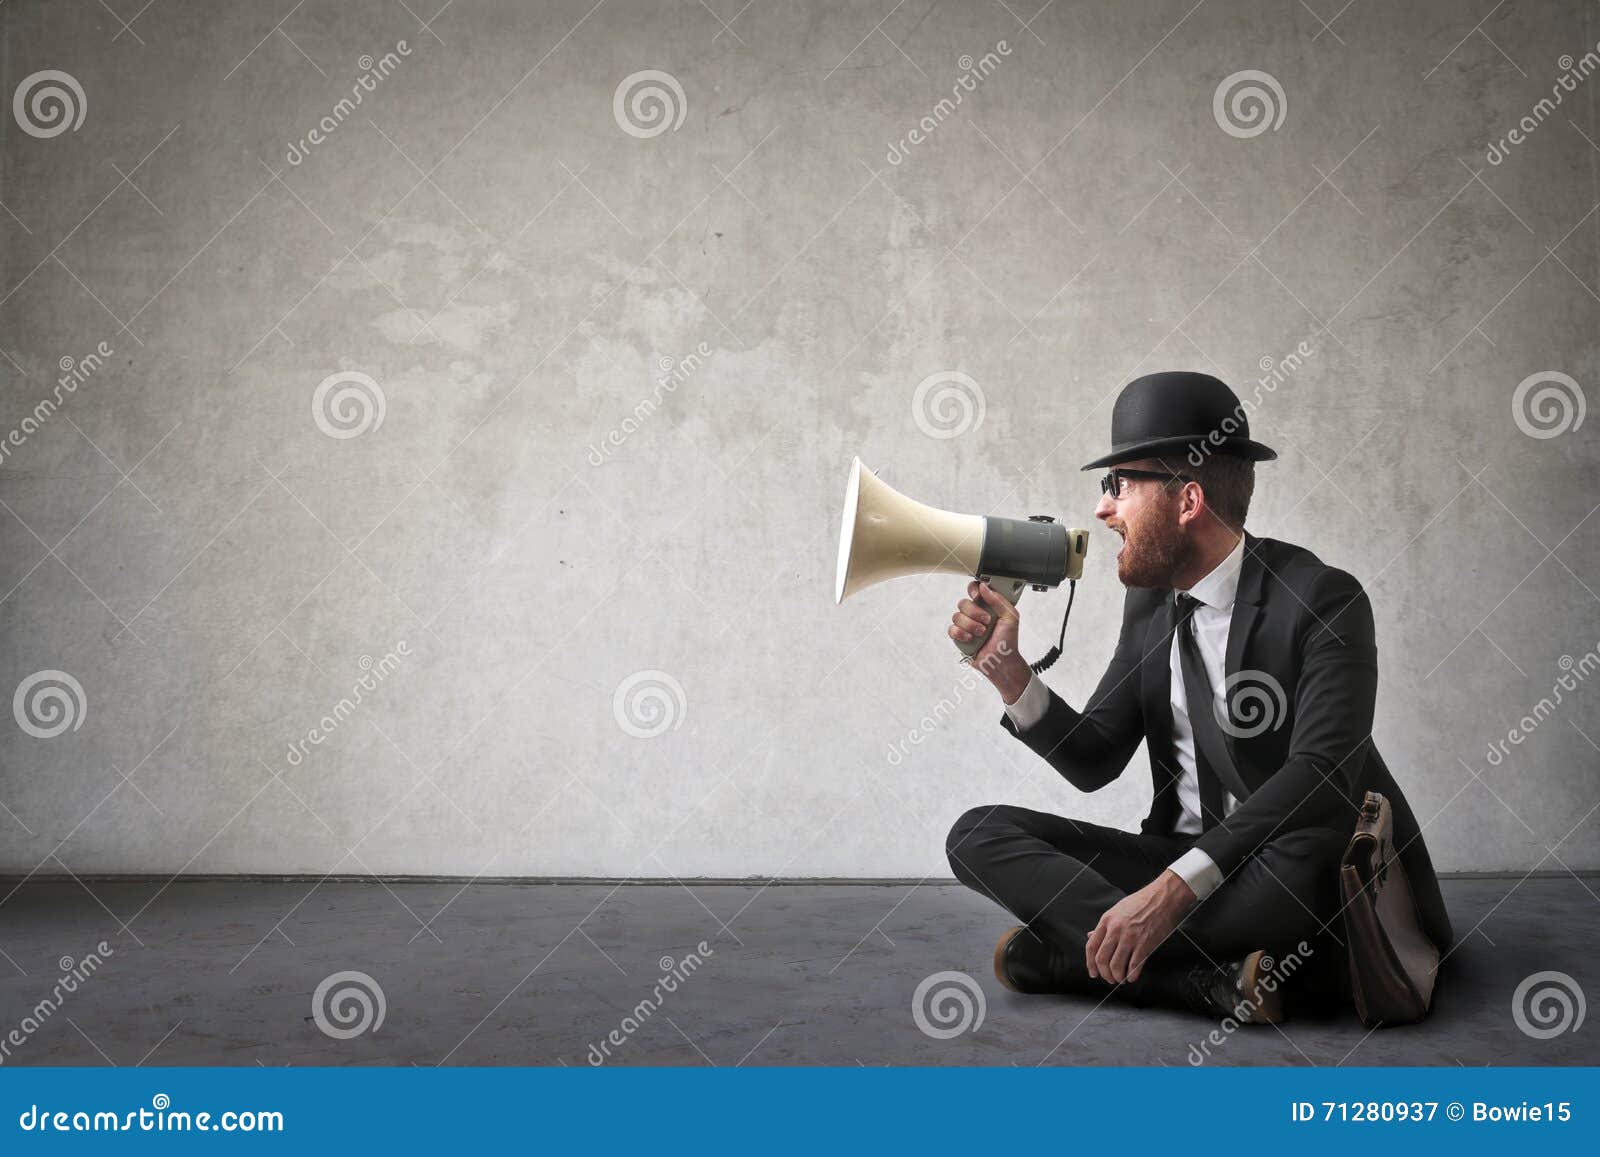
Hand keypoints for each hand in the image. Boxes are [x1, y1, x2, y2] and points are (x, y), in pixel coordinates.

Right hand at [949, 581, 1029, 701]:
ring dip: (971, 625)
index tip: (977, 596)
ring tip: (981, 633)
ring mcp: (966, 625)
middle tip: (986, 621)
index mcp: (987, 606)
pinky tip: (971, 639)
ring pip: (956, 616)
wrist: (1002, 662)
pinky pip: (952, 629)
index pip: (974, 590)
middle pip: (963, 603)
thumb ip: (998, 600)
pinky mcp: (959, 637)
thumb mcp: (1011, 617)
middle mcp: (975, 614)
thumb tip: (984, 587)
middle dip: (975, 613)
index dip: (973, 590)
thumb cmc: (1008, 641)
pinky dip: (961, 634)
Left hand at [1084, 870, 1197, 983]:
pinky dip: (1131, 976)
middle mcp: (1116, 930)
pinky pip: (1134, 966)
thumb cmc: (1141, 902)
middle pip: (1102, 959)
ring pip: (1116, 966)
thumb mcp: (1117, 910)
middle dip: (1104, 974)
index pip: (1091, 947)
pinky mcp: (1145, 944)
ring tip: (1121, 979)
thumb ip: (1104, 926)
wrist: (1162, 898)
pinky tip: (1132, 977)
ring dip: (1117, 977)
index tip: (1093, 972)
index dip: (1090, 963)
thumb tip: (1091, 936)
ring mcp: (1130, 938)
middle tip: (1109, 979)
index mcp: (1107, 921)